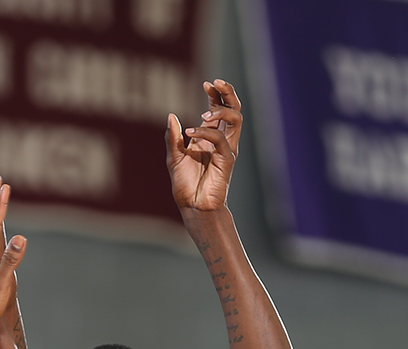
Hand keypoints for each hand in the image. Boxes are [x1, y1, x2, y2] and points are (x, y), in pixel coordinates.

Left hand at [167, 79, 242, 212]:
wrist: (192, 206)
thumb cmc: (185, 184)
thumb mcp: (173, 157)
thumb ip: (173, 137)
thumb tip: (171, 116)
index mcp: (210, 137)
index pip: (219, 109)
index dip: (216, 94)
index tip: (206, 84)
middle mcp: (221, 141)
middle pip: (234, 109)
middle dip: (228, 93)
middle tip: (216, 83)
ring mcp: (226, 149)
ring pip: (236, 119)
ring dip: (220, 110)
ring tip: (203, 114)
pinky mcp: (227, 160)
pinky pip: (221, 139)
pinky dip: (206, 132)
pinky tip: (190, 133)